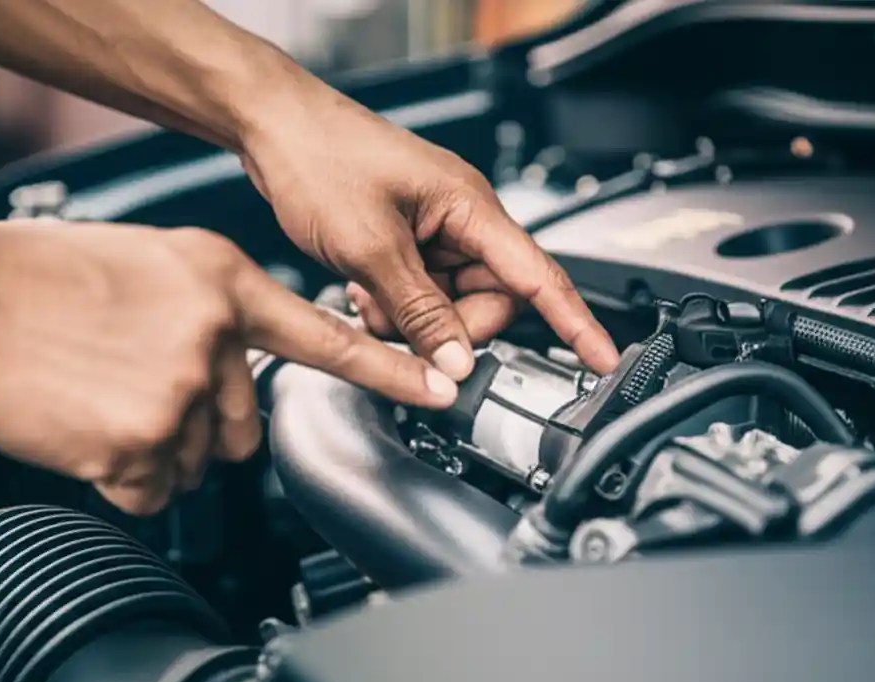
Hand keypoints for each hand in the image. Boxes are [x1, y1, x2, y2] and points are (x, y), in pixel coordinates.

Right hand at [0, 219, 460, 514]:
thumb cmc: (43, 277)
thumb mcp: (152, 262)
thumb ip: (213, 306)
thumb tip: (243, 351)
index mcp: (223, 282)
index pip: (326, 337)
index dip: (388, 370)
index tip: (441, 387)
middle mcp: (214, 336)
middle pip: (244, 424)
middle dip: (201, 423)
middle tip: (139, 387)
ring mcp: (182, 392)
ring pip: (199, 461)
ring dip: (159, 449)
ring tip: (105, 401)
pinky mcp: (142, 443)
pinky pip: (154, 490)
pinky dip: (123, 475)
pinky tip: (88, 428)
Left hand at [238, 74, 619, 380]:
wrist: (273, 128)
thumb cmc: (321, 159)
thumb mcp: (371, 248)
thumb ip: (420, 312)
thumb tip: (458, 361)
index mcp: (471, 209)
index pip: (540, 277)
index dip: (576, 324)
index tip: (601, 359)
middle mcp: (462, 220)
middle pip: (492, 303)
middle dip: (452, 330)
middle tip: (404, 330)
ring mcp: (435, 230)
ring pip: (453, 305)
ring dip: (415, 321)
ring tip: (369, 303)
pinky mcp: (408, 240)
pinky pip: (423, 294)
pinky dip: (397, 307)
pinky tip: (363, 293)